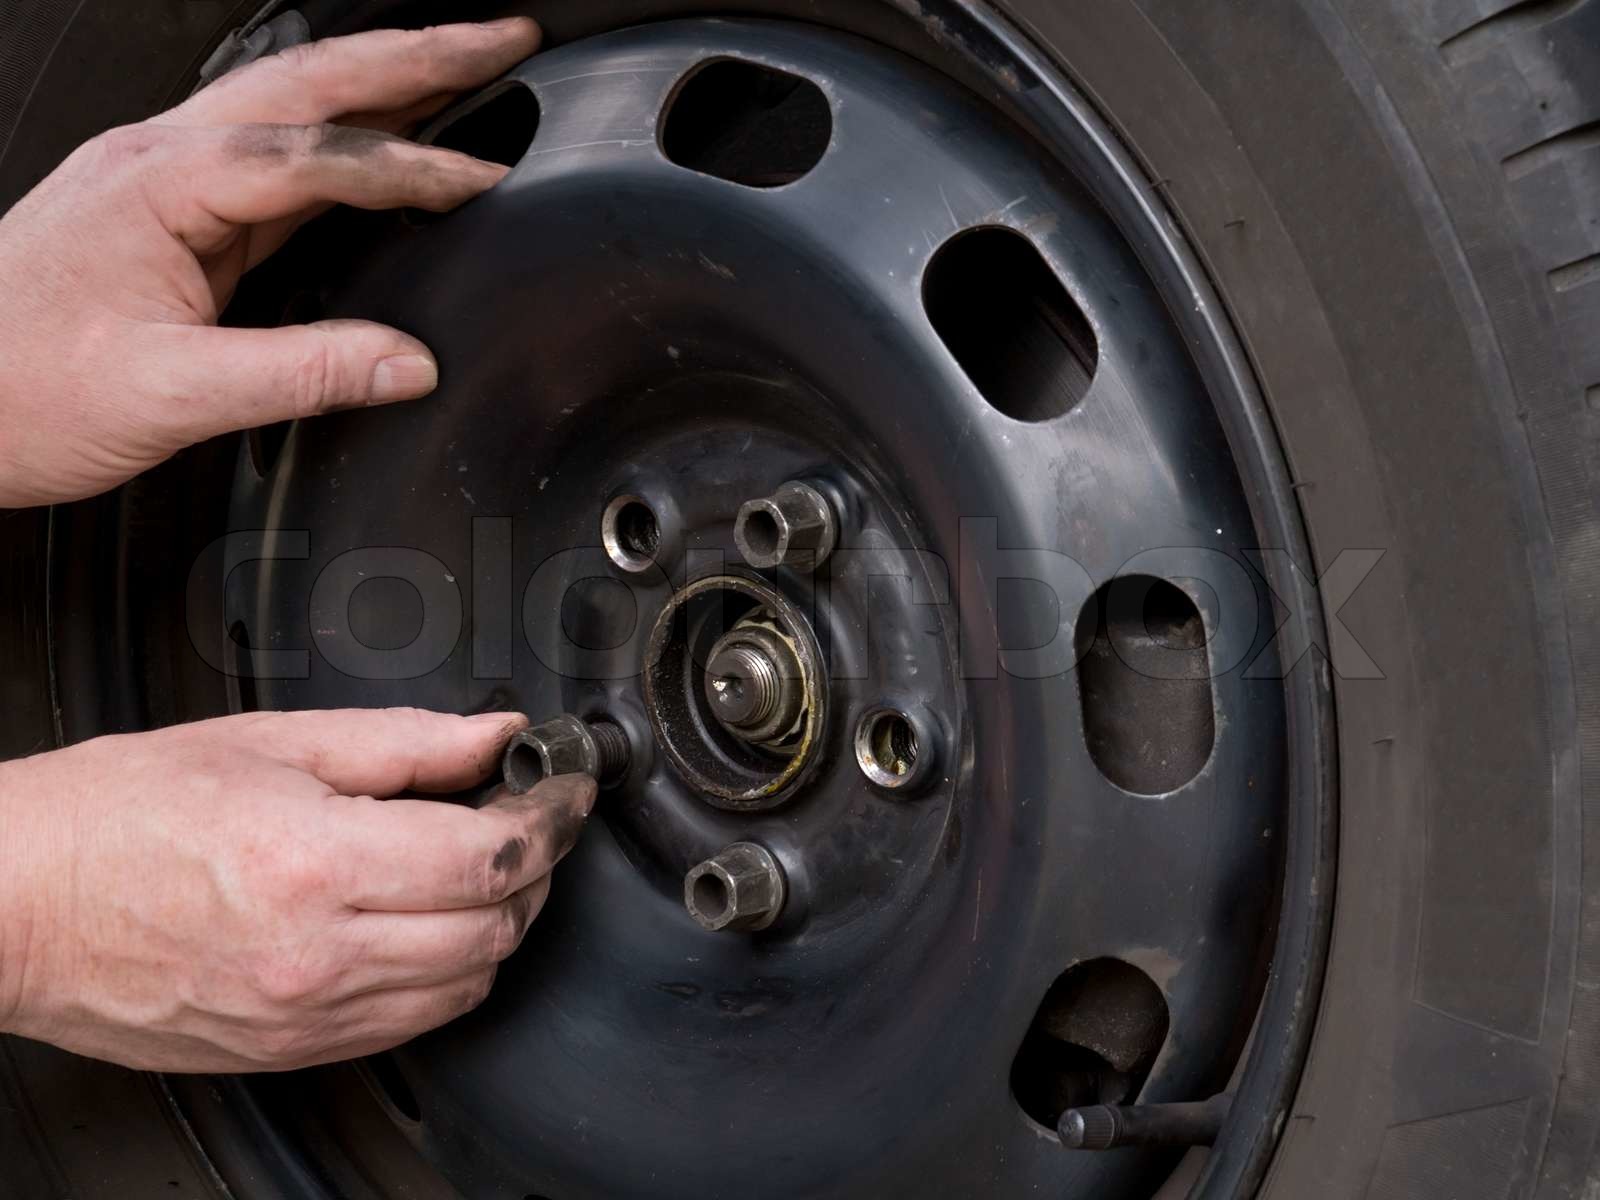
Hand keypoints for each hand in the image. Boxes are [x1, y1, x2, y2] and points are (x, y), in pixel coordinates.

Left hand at [0, 19, 540, 507]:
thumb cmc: (19, 391)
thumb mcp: (171, 394)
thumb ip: (303, 373)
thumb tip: (407, 364)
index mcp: (160, 183)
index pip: (318, 155)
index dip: (412, 165)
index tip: (484, 179)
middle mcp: (162, 158)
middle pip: (313, 80)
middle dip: (418, 54)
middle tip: (503, 40)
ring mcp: (167, 176)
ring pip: (297, 101)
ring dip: (387, 77)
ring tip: (468, 67)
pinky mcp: (174, 208)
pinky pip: (281, 151)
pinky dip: (350, 135)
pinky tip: (389, 141)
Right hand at [0, 708, 594, 1071]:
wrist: (17, 903)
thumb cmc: (118, 815)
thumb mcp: (271, 741)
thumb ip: (404, 742)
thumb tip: (492, 733)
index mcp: (316, 862)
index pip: (490, 856)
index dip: (548, 817)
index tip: (559, 790)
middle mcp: (319, 953)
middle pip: (496, 927)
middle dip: (535, 869)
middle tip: (526, 821)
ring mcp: (307, 1015)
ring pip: (466, 985)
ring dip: (498, 926)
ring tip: (480, 871)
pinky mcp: (291, 1051)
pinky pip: (411, 1024)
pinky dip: (445, 975)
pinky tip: (429, 927)